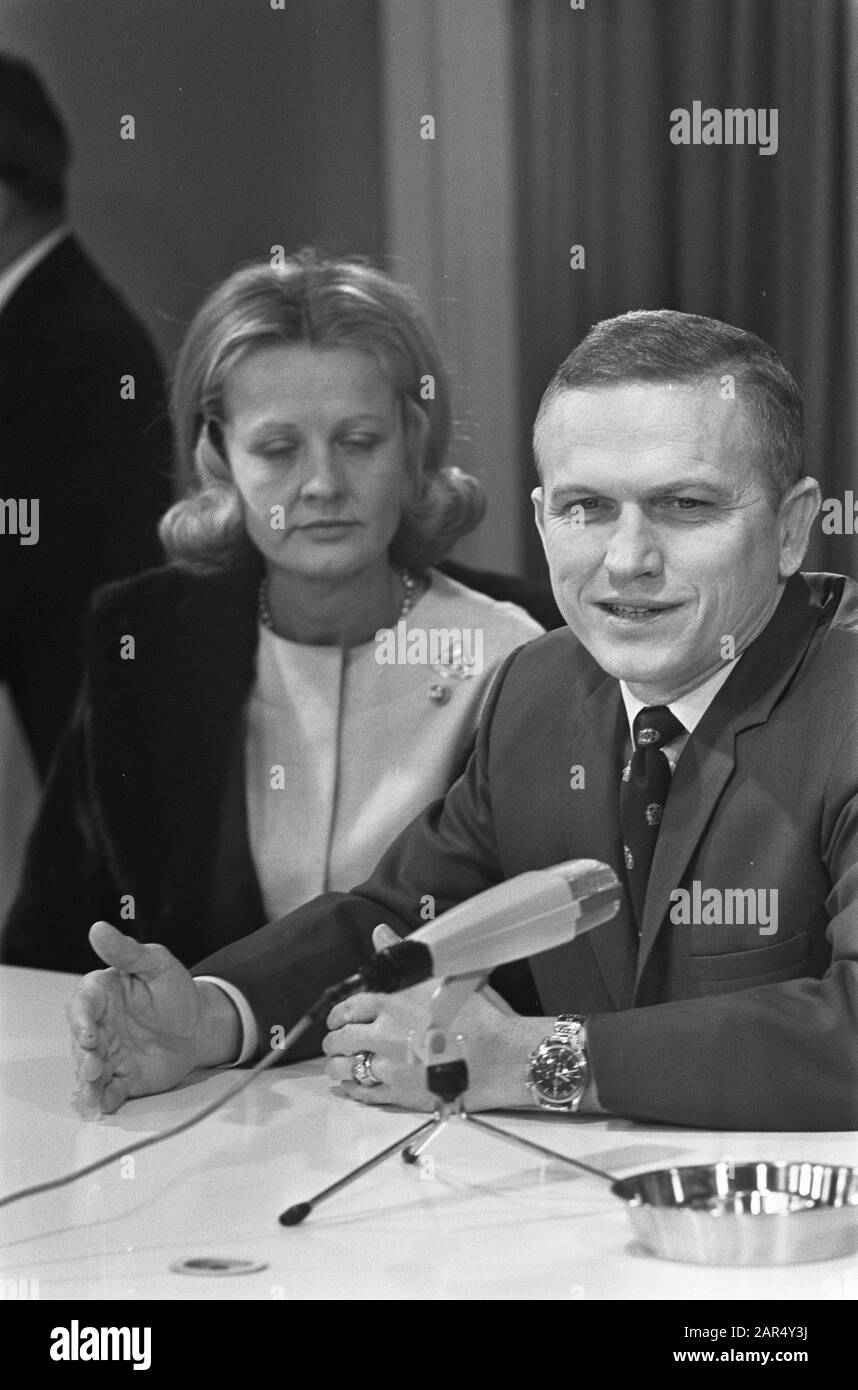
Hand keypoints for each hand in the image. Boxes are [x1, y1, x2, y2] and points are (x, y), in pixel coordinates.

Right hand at [67, 921, 223, 1112]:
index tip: (88, 1033)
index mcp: (103, 995)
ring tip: (94, 1091)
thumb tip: (98, 928)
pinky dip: (103, 1100)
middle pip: (81, 1042)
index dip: (81, 1020)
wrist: (200, 1026)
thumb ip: (127, 952)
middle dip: (83, 1055)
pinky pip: (108, 1091)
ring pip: (89, 1069)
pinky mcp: (122, 1078)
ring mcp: (109, 1054)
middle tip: (93, 1066)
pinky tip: (103, 1106)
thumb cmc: (176, 990)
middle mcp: (99, 1026)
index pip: (82, 1005)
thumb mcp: (158, 964)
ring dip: (88, 1082)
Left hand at [322, 925, 545, 1111]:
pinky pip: (363, 1094)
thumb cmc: (479, 1015)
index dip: (337, 1014)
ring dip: (337, 1066)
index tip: (338, 1019)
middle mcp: (385, 1032)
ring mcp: (391, 1065)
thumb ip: (404, 955)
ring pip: (347, 1068)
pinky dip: (351, 1090)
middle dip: (334, 1040)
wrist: (503, 1055)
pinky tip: (350, 1088)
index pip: (347, 1006)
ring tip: (338, 1065)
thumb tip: (380, 933)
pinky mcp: (401, 1093)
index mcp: (392, 1000)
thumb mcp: (441, 975)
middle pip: (341, 1038)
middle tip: (336, 1042)